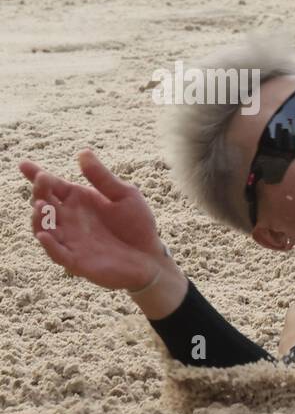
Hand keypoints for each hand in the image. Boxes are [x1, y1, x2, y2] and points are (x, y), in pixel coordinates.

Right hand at [20, 149, 168, 290]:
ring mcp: (70, 240)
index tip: (24, 164)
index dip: (37, 176)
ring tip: (41, 205)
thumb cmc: (137, 224)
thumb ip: (102, 178)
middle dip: (40, 192)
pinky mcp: (77, 261)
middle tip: (43, 181)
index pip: (53, 186)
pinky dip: (49, 245)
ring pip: (45, 229)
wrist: (151, 256)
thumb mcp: (125, 195)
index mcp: (78, 201)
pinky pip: (58, 254)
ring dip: (39, 218)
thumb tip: (83, 152)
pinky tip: (45, 235)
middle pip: (45, 205)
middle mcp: (69, 220)